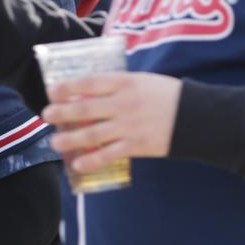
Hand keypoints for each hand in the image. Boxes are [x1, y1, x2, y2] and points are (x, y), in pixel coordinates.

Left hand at [43, 73, 181, 174]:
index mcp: (126, 82)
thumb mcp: (143, 81)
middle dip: (62, 112)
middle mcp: (124, 102)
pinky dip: (91, 159)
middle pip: (85, 107)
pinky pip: (108, 154)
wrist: (198, 117)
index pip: (89, 82)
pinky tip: (77, 163)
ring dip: (70, 138)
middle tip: (46, 115)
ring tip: (55, 142)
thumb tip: (90, 93)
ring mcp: (129, 125)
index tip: (52, 91)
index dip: (67, 87)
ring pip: (92, 132)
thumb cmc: (169, 96)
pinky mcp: (136, 145)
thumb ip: (118, 86)